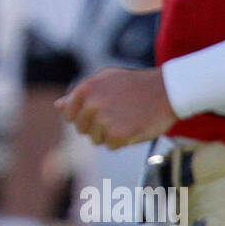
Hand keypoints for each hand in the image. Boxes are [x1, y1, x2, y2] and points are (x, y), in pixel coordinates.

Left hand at [57, 66, 176, 149]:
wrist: (167, 90)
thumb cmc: (135, 84)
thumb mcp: (105, 80)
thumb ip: (80, 93)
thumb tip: (58, 106)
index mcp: (85, 89)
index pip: (69, 115)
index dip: (84, 116)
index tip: (100, 111)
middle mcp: (91, 104)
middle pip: (83, 129)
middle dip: (97, 125)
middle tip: (119, 113)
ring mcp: (104, 120)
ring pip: (97, 139)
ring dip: (111, 133)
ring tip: (127, 117)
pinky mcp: (118, 134)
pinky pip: (111, 146)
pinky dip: (122, 140)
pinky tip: (134, 126)